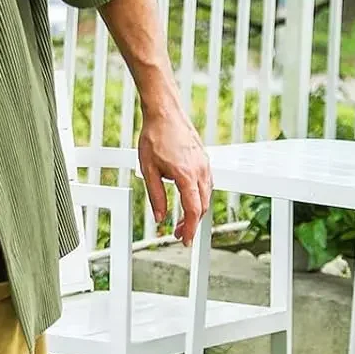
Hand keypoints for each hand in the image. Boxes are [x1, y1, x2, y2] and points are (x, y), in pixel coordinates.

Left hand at [138, 106, 212, 244]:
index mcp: (186, 174)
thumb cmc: (154, 137)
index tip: (185, 241)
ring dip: (196, 211)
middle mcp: (200, 170)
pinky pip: (206, 184)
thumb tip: (160, 218)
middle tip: (178, 234)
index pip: (194, 209)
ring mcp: (204, 164)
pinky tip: (189, 200)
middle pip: (202, 205)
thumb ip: (156, 196)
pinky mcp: (204, 159)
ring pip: (206, 195)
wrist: (165, 112)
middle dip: (192, 223)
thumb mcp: (148, 170)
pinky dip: (199, 197)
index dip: (191, 228)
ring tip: (182, 221)